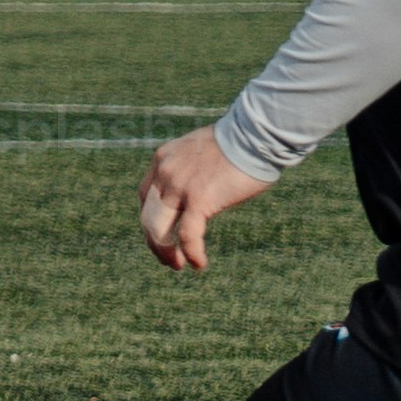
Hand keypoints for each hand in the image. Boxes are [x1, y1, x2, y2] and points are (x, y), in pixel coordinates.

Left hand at [142, 126, 273, 269]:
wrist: (255, 136)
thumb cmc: (239, 143)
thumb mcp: (203, 153)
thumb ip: (192, 170)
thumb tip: (200, 189)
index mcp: (163, 160)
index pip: (145, 196)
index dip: (151, 218)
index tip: (163, 233)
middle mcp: (165, 173)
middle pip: (147, 215)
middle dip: (154, 241)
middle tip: (168, 259)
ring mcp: (179, 186)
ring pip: (158, 228)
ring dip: (164, 251)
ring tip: (177, 265)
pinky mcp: (200, 199)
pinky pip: (188, 234)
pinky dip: (191, 252)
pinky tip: (199, 264)